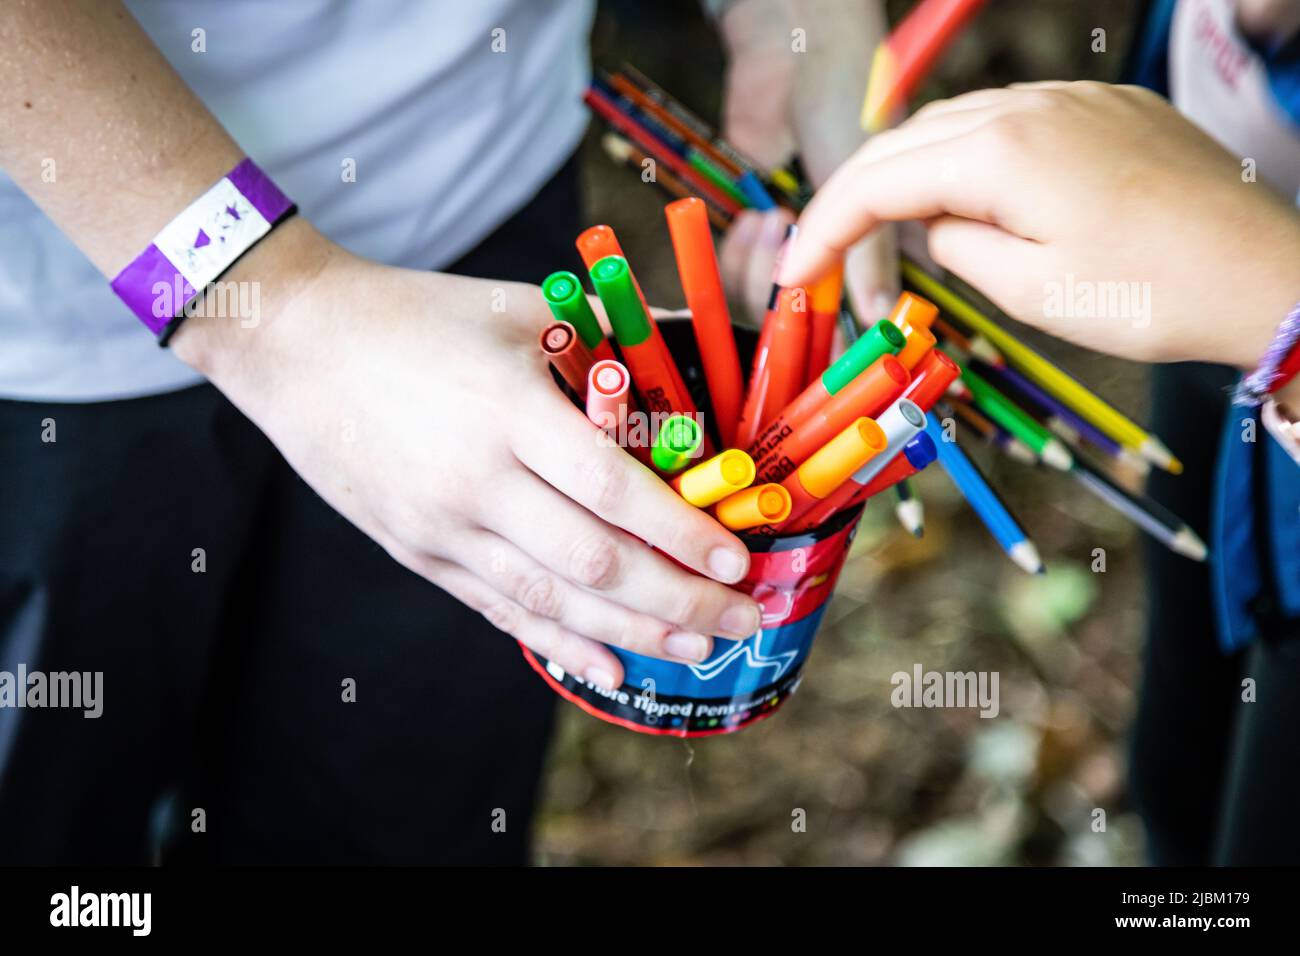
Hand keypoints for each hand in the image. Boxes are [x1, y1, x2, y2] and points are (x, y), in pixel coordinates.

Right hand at [173, 220, 762, 690]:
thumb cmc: (412, 317)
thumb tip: (693, 342)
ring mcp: (440, 528)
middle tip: (740, 619)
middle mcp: (474, 482)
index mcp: (505, 412)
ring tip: (696, 649)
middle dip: (678, 599)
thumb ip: (605, 338)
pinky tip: (609, 667)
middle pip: (592, 562)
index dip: (681, 531)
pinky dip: (558, 643)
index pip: (610, 489)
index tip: (738, 557)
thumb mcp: (515, 311)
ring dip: (632, 632)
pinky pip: (498, 611)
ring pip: (550, 600)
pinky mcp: (418, 554)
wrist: (292, 345)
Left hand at [718, 0, 897, 322]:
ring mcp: (789, 242)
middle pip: (807, 316)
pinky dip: (739, 252)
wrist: (789, 55)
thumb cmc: (846, 106)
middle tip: (791, 278)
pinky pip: (735, 271)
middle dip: (794, 302)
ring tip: (775, 219)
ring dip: (762, 266)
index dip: (843, 331)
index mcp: (878, 244)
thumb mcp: (867, 184)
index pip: (860, 312)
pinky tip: (754, 217)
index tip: (833, 342)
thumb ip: (871, 258)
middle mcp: (833, 251)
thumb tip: (879, 318)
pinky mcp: (748, 226)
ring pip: (766, 299)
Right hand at [781, 82, 1299, 372]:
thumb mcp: (1031, 291)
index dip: (825, 227)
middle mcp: (1030, 106)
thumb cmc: (1152, 295)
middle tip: (823, 252)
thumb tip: (934, 226)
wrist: (1267, 275)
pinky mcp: (1107, 109)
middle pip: (907, 139)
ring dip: (910, 173)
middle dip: (855, 195)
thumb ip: (958, 247)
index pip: (879, 180)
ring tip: (887, 230)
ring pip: (956, 123)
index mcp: (1001, 152)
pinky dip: (968, 158)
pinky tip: (970, 198)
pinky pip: (1011, 121)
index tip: (794, 273)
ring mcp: (1073, 99)